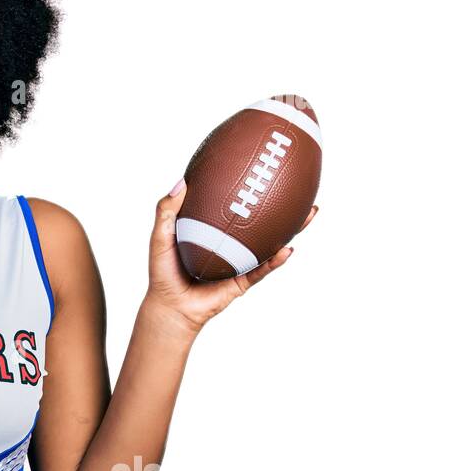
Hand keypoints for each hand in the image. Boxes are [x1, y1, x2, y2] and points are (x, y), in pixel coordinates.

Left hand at [145, 179, 318, 336]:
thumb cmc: (162, 272)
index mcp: (214, 227)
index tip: (261, 163)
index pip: (234, 201)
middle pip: (262, 217)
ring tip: (309, 212)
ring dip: (291, 228)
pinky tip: (287, 249)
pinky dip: (275, 260)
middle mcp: (231, 241)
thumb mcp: (160, 237)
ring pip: (271, 241)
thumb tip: (182, 181)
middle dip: (282, 201)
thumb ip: (166, 210)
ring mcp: (240, 260)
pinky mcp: (243, 281)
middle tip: (298, 181)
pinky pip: (263, 269)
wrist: (170, 307)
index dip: (248, 184)